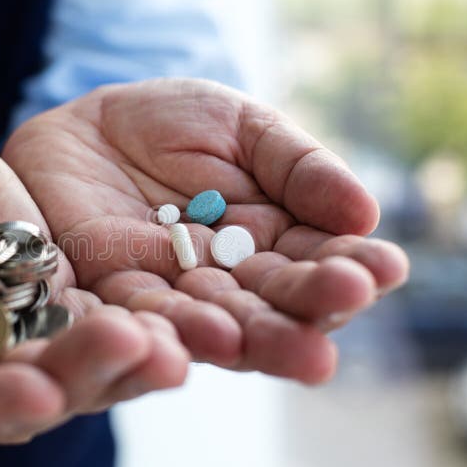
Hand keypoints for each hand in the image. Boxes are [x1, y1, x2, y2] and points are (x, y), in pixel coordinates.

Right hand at [0, 123, 188, 452]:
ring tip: (176, 347)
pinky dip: (133, 321)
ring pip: (69, 366)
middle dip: (80, 377)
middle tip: (136, 352)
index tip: (37, 391)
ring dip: (124, 362)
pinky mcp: (41, 296)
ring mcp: (4, 335)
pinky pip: (91, 317)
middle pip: (18, 394)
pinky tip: (178, 315)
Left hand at [3, 78, 409, 383]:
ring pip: (218, 322)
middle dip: (310, 306)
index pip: (315, 260)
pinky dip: (177, 331)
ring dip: (257, 333)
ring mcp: (172, 291)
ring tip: (295, 343)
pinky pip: (145, 316)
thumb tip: (366, 213)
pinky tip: (214, 337)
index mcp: (269, 238)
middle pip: (273, 302)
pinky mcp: (113, 295)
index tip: (386, 266)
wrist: (81, 127)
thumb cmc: (169, 123)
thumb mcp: (241, 126)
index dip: (349, 265)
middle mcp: (227, 277)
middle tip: (346, 302)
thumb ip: (297, 168)